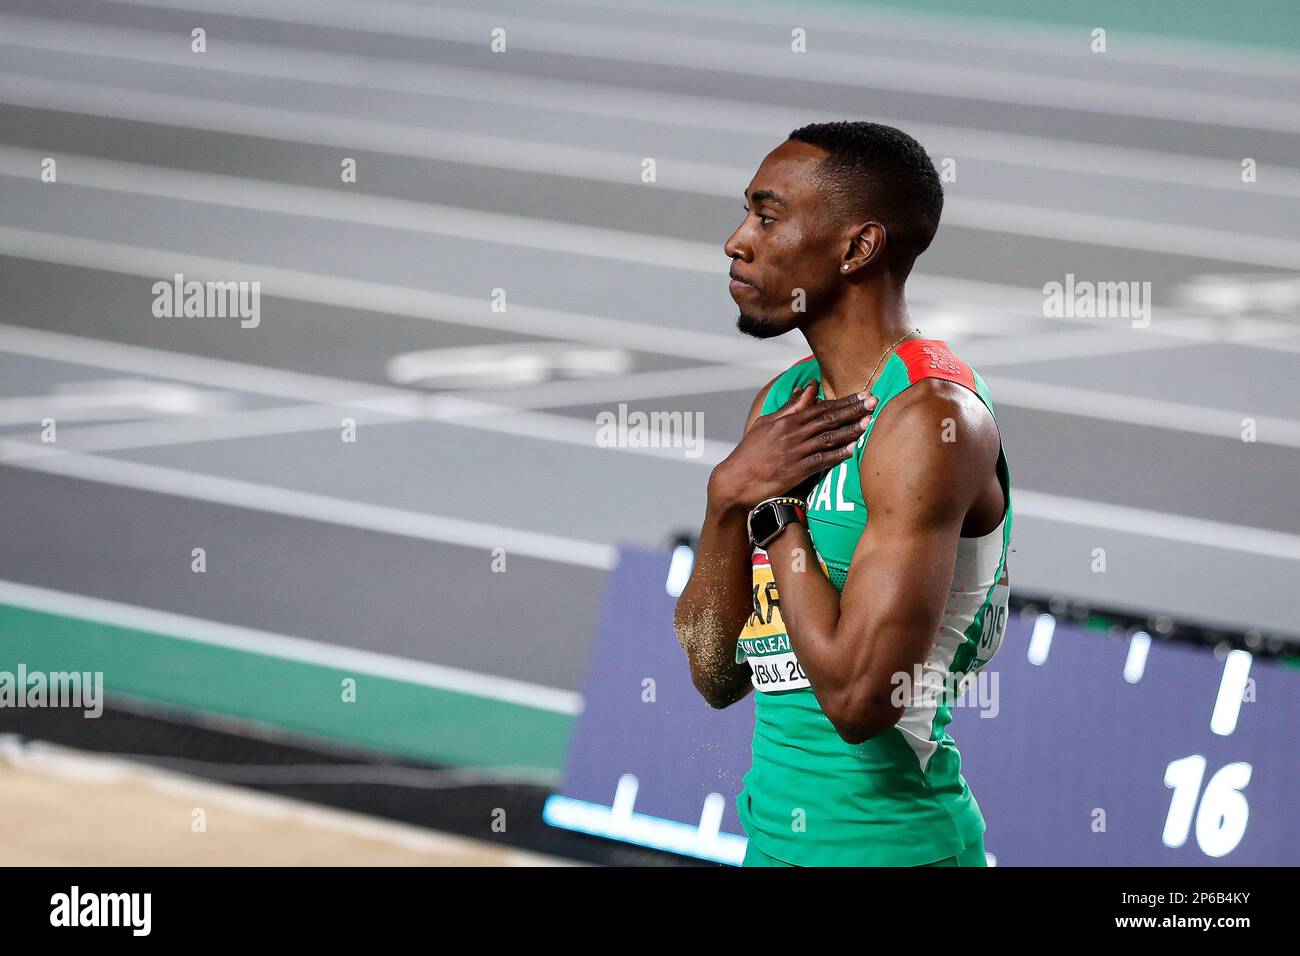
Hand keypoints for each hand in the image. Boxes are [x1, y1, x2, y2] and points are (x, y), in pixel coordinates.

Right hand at [709, 383, 877, 511]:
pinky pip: (821, 460)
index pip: (820, 407)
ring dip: (850, 430)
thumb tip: (807, 390)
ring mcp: (794, 452)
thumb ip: (789, 408)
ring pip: (828, 437)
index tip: (862, 396)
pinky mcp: (796, 470)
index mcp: (786, 421)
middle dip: (853, 410)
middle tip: (874, 403)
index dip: (844, 402)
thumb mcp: (766, 424)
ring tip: (869, 423)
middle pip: (828, 419)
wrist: (735, 480)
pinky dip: (838, 454)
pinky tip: (853, 450)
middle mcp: (792, 434)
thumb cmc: (750, 453)